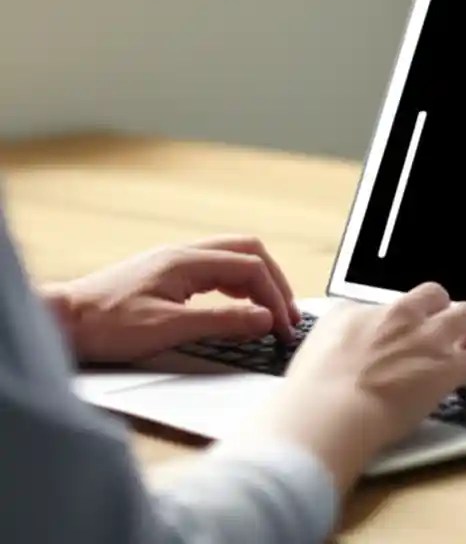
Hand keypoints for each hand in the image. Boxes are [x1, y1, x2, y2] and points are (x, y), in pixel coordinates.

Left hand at [44, 236, 299, 363]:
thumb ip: (222, 322)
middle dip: (274, 281)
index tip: (283, 326)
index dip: (274, 296)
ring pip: (232, 258)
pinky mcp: (166, 274)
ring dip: (257, 282)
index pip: (251, 267)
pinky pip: (215, 270)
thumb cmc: (107, 325)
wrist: (63, 321)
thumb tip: (266, 318)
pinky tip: (239, 305)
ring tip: (271, 311)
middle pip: (248, 252)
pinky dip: (237, 285)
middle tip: (288, 314)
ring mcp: (174, 261)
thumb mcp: (169, 328)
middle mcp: (183, 253)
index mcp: (187, 261)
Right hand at [252, 282, 465, 492]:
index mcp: (358, 311)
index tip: (399, 338)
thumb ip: (333, 340)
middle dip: (440, 310)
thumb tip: (340, 348)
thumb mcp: (311, 350)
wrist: (329, 411)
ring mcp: (426, 338)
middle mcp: (397, 316)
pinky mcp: (447, 366)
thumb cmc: (310, 393)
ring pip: (465, 315)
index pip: (388, 306)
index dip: (397, 324)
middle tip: (440, 333)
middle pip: (433, 294)